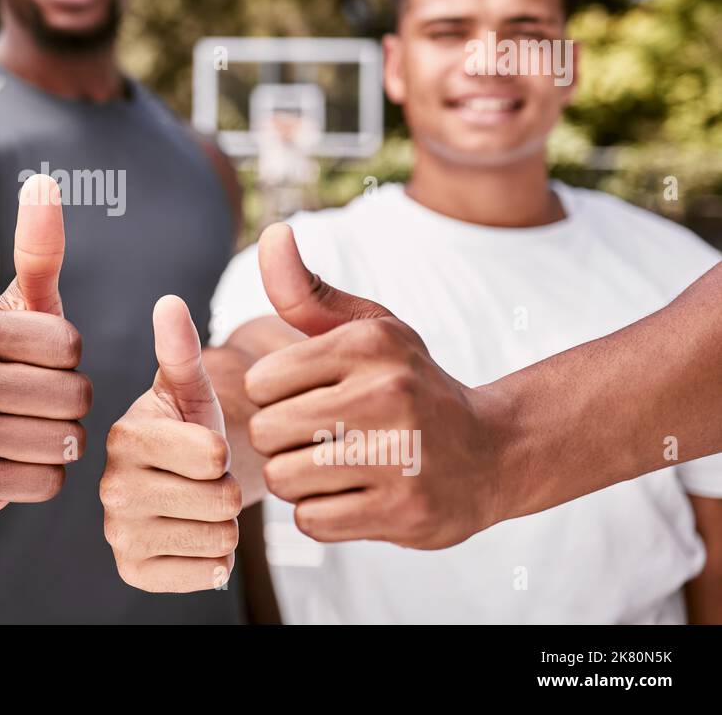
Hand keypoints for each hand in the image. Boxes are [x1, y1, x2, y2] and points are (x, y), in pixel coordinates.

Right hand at [0, 174, 90, 513]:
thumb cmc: (5, 347)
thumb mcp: (24, 297)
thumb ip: (41, 245)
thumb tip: (46, 181)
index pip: (70, 345)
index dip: (69, 351)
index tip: (39, 353)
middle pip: (72, 396)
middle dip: (71, 395)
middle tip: (41, 392)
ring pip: (64, 442)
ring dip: (64, 434)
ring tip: (34, 420)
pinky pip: (47, 483)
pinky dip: (47, 472)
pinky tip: (21, 454)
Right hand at [102, 295, 239, 591]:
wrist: (176, 481)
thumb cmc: (187, 427)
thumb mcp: (189, 388)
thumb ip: (181, 349)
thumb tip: (169, 302)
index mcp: (124, 435)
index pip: (213, 456)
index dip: (225, 453)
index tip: (204, 448)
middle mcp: (111, 487)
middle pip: (219, 501)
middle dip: (227, 491)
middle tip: (204, 480)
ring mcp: (119, 533)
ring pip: (218, 539)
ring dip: (223, 525)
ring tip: (199, 505)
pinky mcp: (132, 571)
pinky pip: (205, 575)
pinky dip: (215, 561)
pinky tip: (195, 537)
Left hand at [245, 223, 499, 548]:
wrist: (493, 451)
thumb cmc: (409, 384)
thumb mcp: (368, 328)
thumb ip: (306, 290)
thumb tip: (272, 233)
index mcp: (370, 345)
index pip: (260, 380)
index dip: (272, 396)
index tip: (302, 398)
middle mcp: (387, 394)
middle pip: (267, 431)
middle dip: (279, 440)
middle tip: (313, 439)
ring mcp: (401, 456)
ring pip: (285, 478)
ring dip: (297, 480)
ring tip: (329, 467)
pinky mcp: (405, 511)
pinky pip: (312, 521)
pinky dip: (320, 514)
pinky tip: (350, 496)